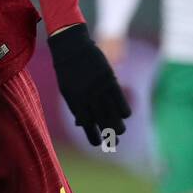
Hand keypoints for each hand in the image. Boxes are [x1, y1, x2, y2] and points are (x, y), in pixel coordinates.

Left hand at [47, 23, 130, 147]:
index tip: (98, 143)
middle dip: (109, 137)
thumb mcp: (67, 91)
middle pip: (103, 124)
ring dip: (119, 127)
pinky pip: (121, 102)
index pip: (86, 126)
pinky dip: (124, 111)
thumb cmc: (68, 72)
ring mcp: (100, 90)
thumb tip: (82, 125)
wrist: (72, 48)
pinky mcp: (110, 81)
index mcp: (75, 102)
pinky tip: (124, 115)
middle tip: (114, 144)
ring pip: (114, 116)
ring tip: (120, 132)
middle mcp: (88, 98)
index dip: (93, 137)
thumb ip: (76, 108)